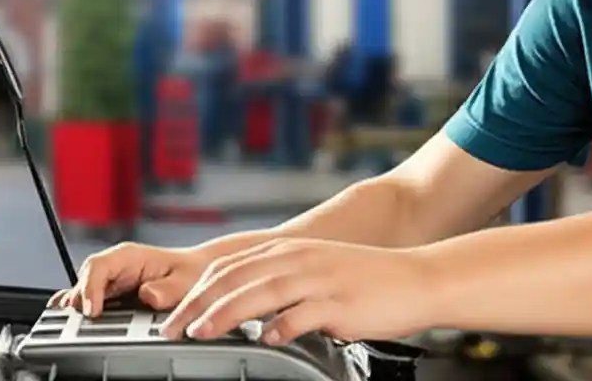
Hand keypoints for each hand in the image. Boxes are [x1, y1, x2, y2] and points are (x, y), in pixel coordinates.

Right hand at [48, 243, 209, 315]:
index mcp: (129, 256)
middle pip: (85, 278)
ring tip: (72, 323)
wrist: (198, 273)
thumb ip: (167, 289)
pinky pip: (89, 297)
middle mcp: (116, 265)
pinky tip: (71, 318)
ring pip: (83, 288)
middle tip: (82, 322)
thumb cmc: (192, 273)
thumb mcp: (185, 280)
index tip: (92, 311)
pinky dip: (80, 307)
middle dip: (81, 300)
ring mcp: (111, 278)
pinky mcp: (111, 292)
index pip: (99, 266)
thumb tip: (148, 295)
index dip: (90, 288)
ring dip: (78, 305)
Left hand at [159, 239, 439, 345]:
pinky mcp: (340, 302)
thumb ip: (281, 284)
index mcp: (289, 250)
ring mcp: (319, 279)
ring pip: (261, 292)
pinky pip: (302, 314)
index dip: (196, 289)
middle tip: (174, 327)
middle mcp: (299, 259)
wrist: (417, 278)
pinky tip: (266, 340)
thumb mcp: (316, 271)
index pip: (230, 266)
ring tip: (202, 332)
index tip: (174, 312)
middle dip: (199, 303)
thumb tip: (246, 310)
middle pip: (236, 278)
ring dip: (226, 313)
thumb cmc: (367, 280)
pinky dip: (280, 327)